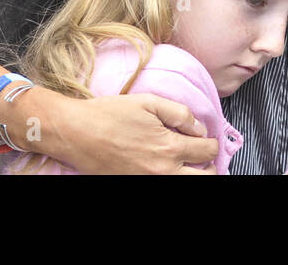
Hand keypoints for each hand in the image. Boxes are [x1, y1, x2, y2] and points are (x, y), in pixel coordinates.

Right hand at [48, 93, 218, 174]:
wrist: (75, 133)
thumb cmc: (108, 115)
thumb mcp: (147, 102)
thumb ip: (179, 113)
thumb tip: (199, 127)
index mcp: (169, 148)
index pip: (208, 151)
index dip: (211, 142)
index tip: (205, 137)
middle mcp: (162, 172)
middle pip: (206, 178)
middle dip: (209, 165)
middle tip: (202, 156)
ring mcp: (148, 183)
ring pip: (187, 185)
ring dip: (192, 175)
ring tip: (186, 164)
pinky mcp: (134, 185)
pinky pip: (162, 186)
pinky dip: (170, 177)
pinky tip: (164, 167)